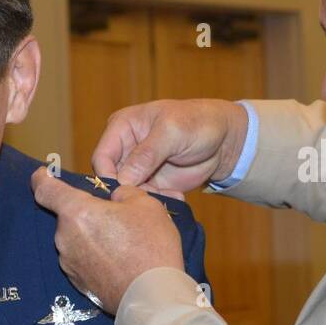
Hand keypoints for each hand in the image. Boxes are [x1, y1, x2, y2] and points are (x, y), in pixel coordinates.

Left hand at [31, 168, 183, 313]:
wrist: (152, 296)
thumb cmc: (150, 246)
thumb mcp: (145, 204)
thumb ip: (123, 192)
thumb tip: (114, 198)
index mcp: (77, 212)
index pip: (45, 190)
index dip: (42, 179)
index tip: (42, 174)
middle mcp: (64, 238)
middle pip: (69, 217)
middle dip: (87, 214)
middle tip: (116, 218)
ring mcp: (69, 263)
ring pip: (76, 239)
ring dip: (92, 236)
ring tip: (123, 243)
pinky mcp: (77, 282)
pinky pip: (82, 260)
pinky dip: (95, 256)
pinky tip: (119, 261)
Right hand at [91, 99, 247, 195]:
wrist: (224, 140)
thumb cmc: (198, 123)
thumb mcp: (172, 132)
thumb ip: (146, 154)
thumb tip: (122, 179)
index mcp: (121, 127)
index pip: (101, 156)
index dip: (107, 176)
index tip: (123, 192)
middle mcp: (123, 148)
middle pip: (109, 178)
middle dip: (127, 191)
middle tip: (149, 197)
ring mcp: (135, 168)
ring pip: (126, 192)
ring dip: (144, 198)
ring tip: (169, 195)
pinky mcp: (148, 183)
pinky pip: (143, 199)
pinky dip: (157, 201)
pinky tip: (175, 196)